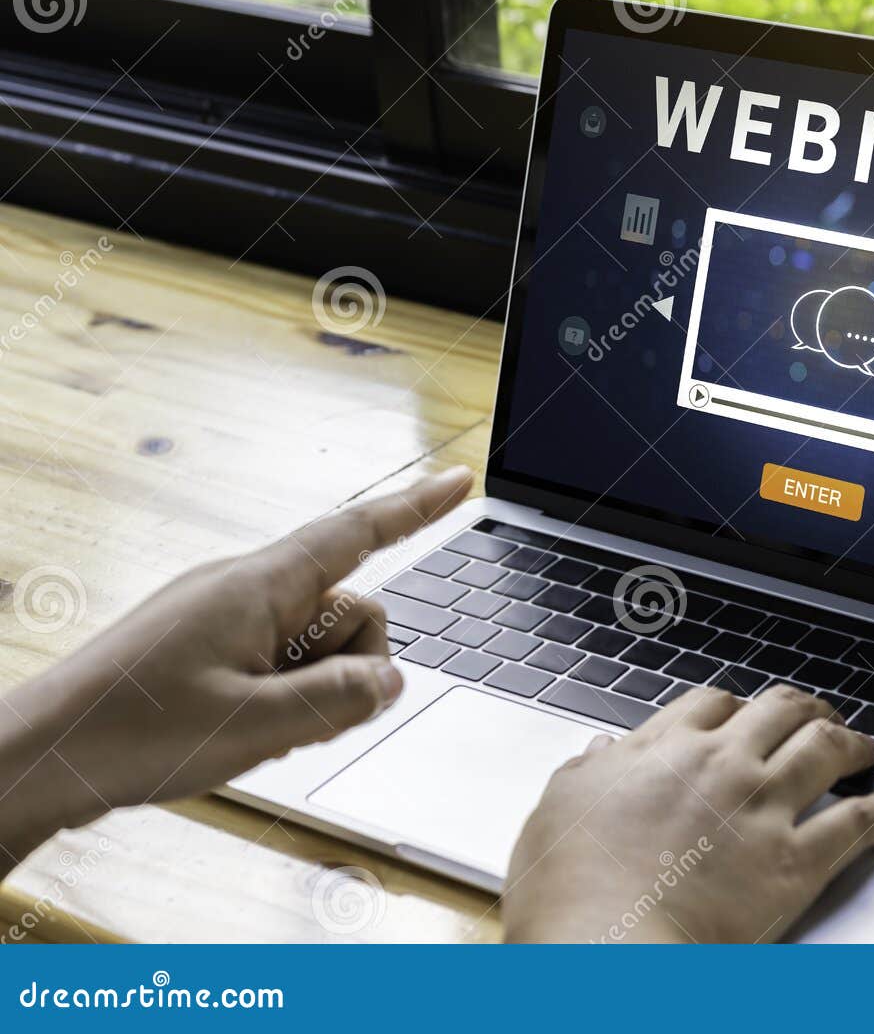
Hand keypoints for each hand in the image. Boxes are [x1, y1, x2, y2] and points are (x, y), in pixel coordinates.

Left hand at [0, 467, 472, 866]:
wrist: (38, 759)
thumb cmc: (128, 734)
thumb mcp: (254, 726)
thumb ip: (339, 700)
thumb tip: (392, 679)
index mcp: (259, 586)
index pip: (358, 532)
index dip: (417, 508)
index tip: (462, 482)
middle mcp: (245, 590)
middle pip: (348, 610)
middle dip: (350, 667)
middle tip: (298, 719)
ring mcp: (224, 619)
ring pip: (316, 646)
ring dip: (312, 693)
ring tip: (253, 731)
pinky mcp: (208, 649)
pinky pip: (278, 662)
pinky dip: (281, 699)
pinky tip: (235, 731)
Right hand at [502, 684, 873, 942]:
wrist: (607, 950)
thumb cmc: (572, 891)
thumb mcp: (556, 811)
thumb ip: (586, 773)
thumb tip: (599, 752)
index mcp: (664, 748)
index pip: (714, 704)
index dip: (735, 707)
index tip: (743, 717)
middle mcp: (722, 765)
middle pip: (779, 710)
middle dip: (804, 708)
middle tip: (818, 716)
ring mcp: (763, 809)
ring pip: (825, 749)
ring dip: (851, 742)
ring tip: (864, 747)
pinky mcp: (795, 862)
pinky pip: (856, 822)